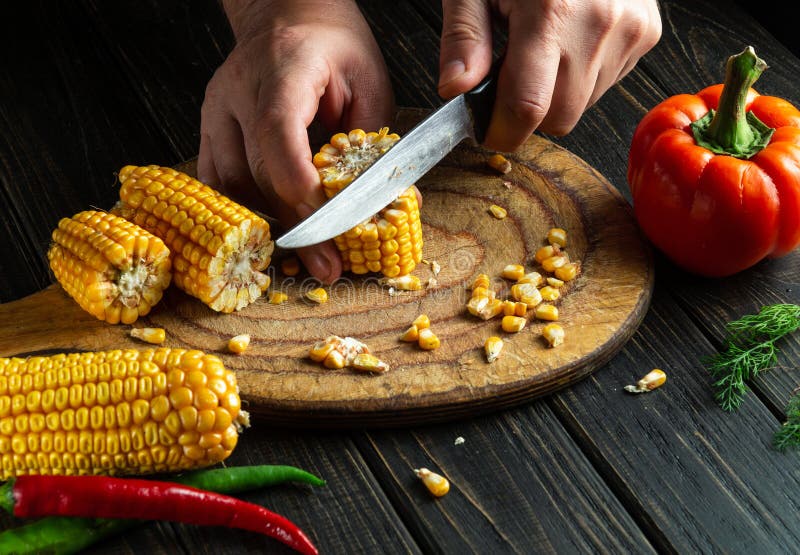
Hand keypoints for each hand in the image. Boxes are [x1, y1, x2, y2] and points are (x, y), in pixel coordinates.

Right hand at [199, 0, 394, 281]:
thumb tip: (397, 206)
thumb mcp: (370, 81)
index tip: (325, 226)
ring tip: (305, 261)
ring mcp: (216, 112)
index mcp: (282, 69)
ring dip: (269, 228)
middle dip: (296, 225)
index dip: (297, 182)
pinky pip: (218, 183)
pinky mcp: (209, 130)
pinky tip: (272, 237)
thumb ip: (376, 144)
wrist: (285, 15)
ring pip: (231, 185)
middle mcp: (238, 91)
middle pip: (255, 169)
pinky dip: (245, 213)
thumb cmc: (334, 46)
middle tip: (328, 266)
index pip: (277, 130)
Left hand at [437, 0, 661, 150]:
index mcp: (550, 12)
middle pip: (559, 117)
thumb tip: (456, 88)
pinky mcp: (647, 31)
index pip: (527, 107)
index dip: (503, 131)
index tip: (489, 130)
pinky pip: (608, 83)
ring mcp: (629, 28)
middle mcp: (598, 23)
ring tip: (545, 46)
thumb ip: (464, 37)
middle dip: (529, 112)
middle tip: (512, 76)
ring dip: (558, 93)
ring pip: (583, 105)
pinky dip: (584, 75)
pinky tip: (571, 40)